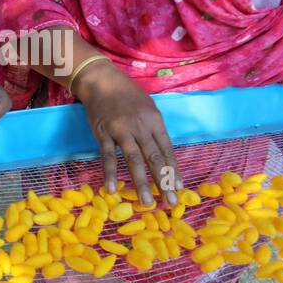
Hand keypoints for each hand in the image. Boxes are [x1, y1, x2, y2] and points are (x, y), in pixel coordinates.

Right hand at [72, 59, 179, 205]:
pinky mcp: (103, 133)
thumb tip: (165, 155)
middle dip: (164, 181)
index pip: (167, 150)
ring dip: (141, 182)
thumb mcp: (149, 109)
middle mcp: (141, 127)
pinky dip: (109, 173)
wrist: (102, 80)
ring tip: (146, 202)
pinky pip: (108, 156)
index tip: (180, 187)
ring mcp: (121, 130)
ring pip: (134, 160)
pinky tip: (111, 189)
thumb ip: (155, 131)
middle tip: (170, 202)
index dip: (174, 169)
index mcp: (155, 121)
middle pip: (154, 158)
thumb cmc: (128, 96)